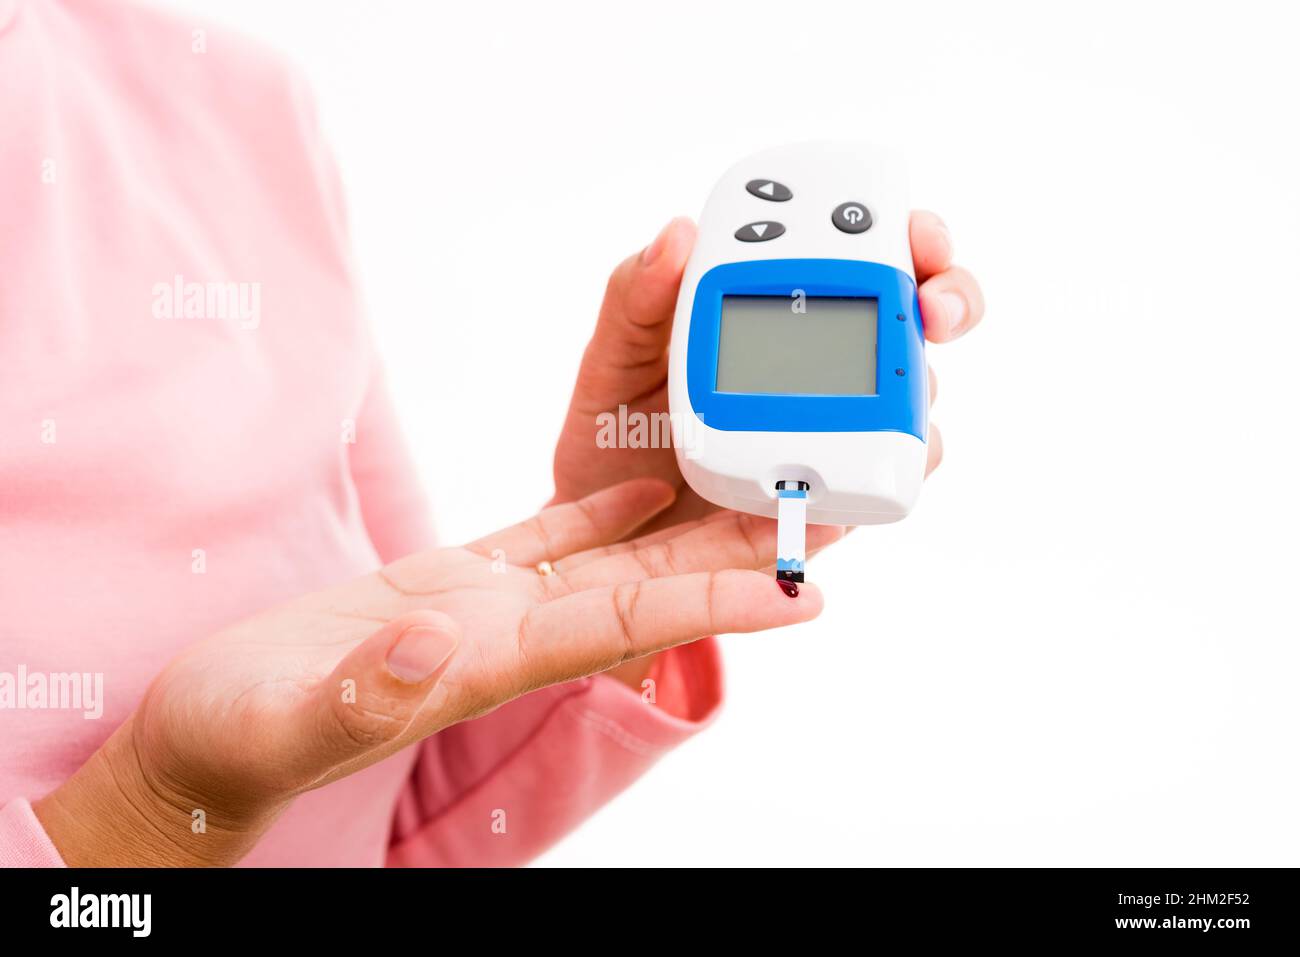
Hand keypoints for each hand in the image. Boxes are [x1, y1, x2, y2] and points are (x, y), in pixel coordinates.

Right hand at [34, 479, 839, 865]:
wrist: (207, 735)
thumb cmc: (237, 739)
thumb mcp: (287, 720)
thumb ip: (365, 689)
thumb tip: (433, 642)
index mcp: (486, 664)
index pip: (623, 626)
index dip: (713, 606)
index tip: (797, 592)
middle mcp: (507, 634)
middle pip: (645, 586)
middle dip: (731, 553)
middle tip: (812, 514)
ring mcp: (483, 607)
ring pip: (607, 555)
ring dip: (683, 523)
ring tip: (752, 480)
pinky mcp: (447, 582)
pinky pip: (544, 537)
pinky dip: (598, 507)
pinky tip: (644, 478)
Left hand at [552, 212, 985, 516]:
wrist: (604, 532)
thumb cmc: (613, 432)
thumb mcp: (612, 358)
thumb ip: (636, 297)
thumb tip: (677, 233)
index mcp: (770, 306)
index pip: (853, 249)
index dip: (901, 229)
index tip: (911, 232)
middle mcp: (817, 358)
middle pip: (914, 315)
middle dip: (949, 297)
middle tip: (932, 309)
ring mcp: (833, 425)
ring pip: (915, 397)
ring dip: (922, 390)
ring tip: (901, 398)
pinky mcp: (830, 491)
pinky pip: (881, 480)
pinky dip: (887, 475)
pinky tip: (856, 474)